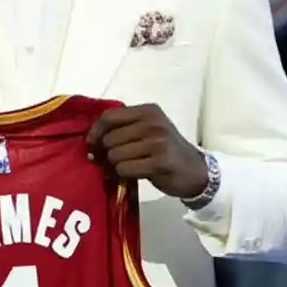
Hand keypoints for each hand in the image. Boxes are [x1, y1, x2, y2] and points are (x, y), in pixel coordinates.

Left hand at [86, 104, 206, 199]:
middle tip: (111, 161)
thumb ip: (124, 128)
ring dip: (115, 166)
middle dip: (106, 152)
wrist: (196, 171)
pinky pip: (125, 168)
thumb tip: (90, 140)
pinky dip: (123, 175)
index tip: (91, 144)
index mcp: (148, 111)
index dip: (95, 132)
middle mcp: (153, 123)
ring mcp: (158, 142)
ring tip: (126, 167)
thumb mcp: (149, 130)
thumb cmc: (167, 150)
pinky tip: (132, 175)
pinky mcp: (160, 162)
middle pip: (110, 138)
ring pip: (115, 155)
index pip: (109, 116)